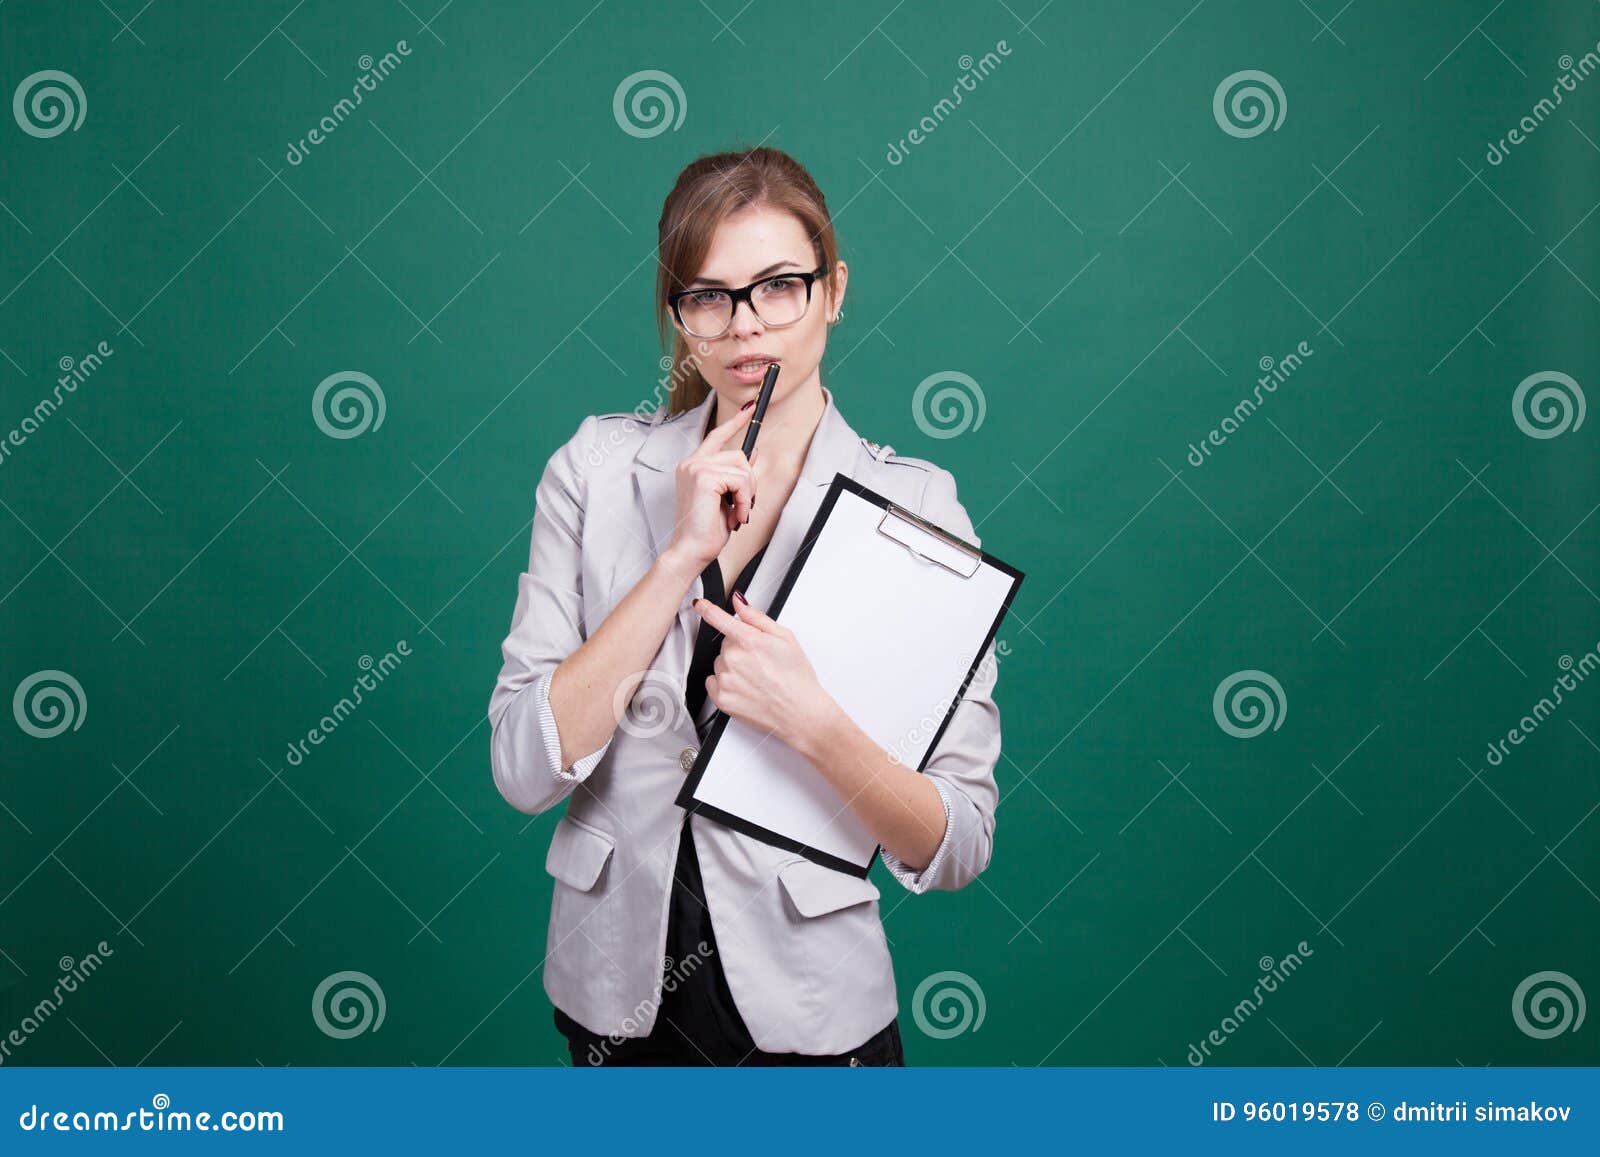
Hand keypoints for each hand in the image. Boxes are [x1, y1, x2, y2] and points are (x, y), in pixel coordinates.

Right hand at [666, 401, 758, 568]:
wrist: (690, 551)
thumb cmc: (705, 530)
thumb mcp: (726, 498)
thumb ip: (735, 475)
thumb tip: (753, 453)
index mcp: (692, 466)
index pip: (716, 436)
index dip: (735, 422)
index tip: (750, 408)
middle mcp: (691, 463)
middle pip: (739, 454)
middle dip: (749, 482)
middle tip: (741, 507)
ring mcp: (696, 467)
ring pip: (742, 468)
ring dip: (747, 494)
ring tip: (736, 514)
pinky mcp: (703, 476)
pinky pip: (741, 480)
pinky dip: (744, 500)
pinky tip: (735, 516)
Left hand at [691, 592, 834, 746]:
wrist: (799, 713)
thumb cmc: (796, 679)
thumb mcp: (785, 639)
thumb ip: (757, 618)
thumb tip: (740, 604)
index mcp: (749, 641)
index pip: (718, 618)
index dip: (706, 609)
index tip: (700, 605)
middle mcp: (733, 659)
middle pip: (725, 644)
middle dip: (739, 648)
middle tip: (760, 661)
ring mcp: (725, 680)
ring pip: (720, 663)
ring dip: (733, 667)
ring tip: (756, 678)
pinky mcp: (721, 698)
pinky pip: (713, 682)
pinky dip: (725, 684)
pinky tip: (745, 688)